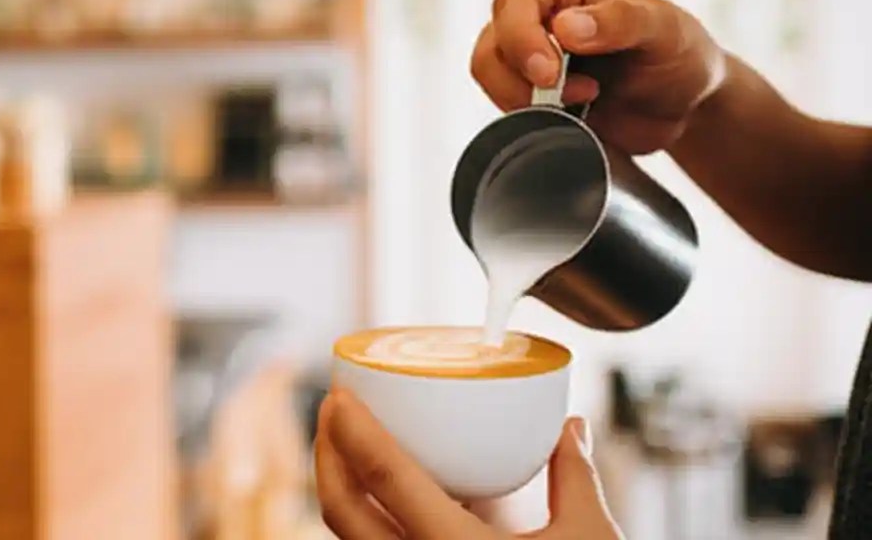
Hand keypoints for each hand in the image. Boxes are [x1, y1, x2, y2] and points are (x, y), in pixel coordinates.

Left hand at [315, 389, 622, 538]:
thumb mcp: (591, 538)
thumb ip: (575, 477)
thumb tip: (572, 425)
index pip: (385, 477)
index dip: (353, 428)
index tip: (340, 392)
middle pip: (341, 511)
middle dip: (326, 454)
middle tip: (335, 409)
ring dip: (338, 490)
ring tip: (347, 447)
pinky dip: (365, 524)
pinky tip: (378, 501)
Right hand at [471, 0, 726, 153]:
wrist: (685, 107)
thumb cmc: (681, 53)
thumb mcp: (666, 30)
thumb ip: (621, 21)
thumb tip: (563, 26)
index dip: (522, 38)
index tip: (549, 74)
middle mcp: (536, 9)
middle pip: (493, 39)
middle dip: (522, 76)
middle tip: (575, 95)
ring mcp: (528, 51)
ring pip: (488, 73)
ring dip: (523, 98)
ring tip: (582, 103)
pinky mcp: (528, 90)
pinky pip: (502, 103)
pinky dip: (529, 117)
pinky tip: (574, 117)